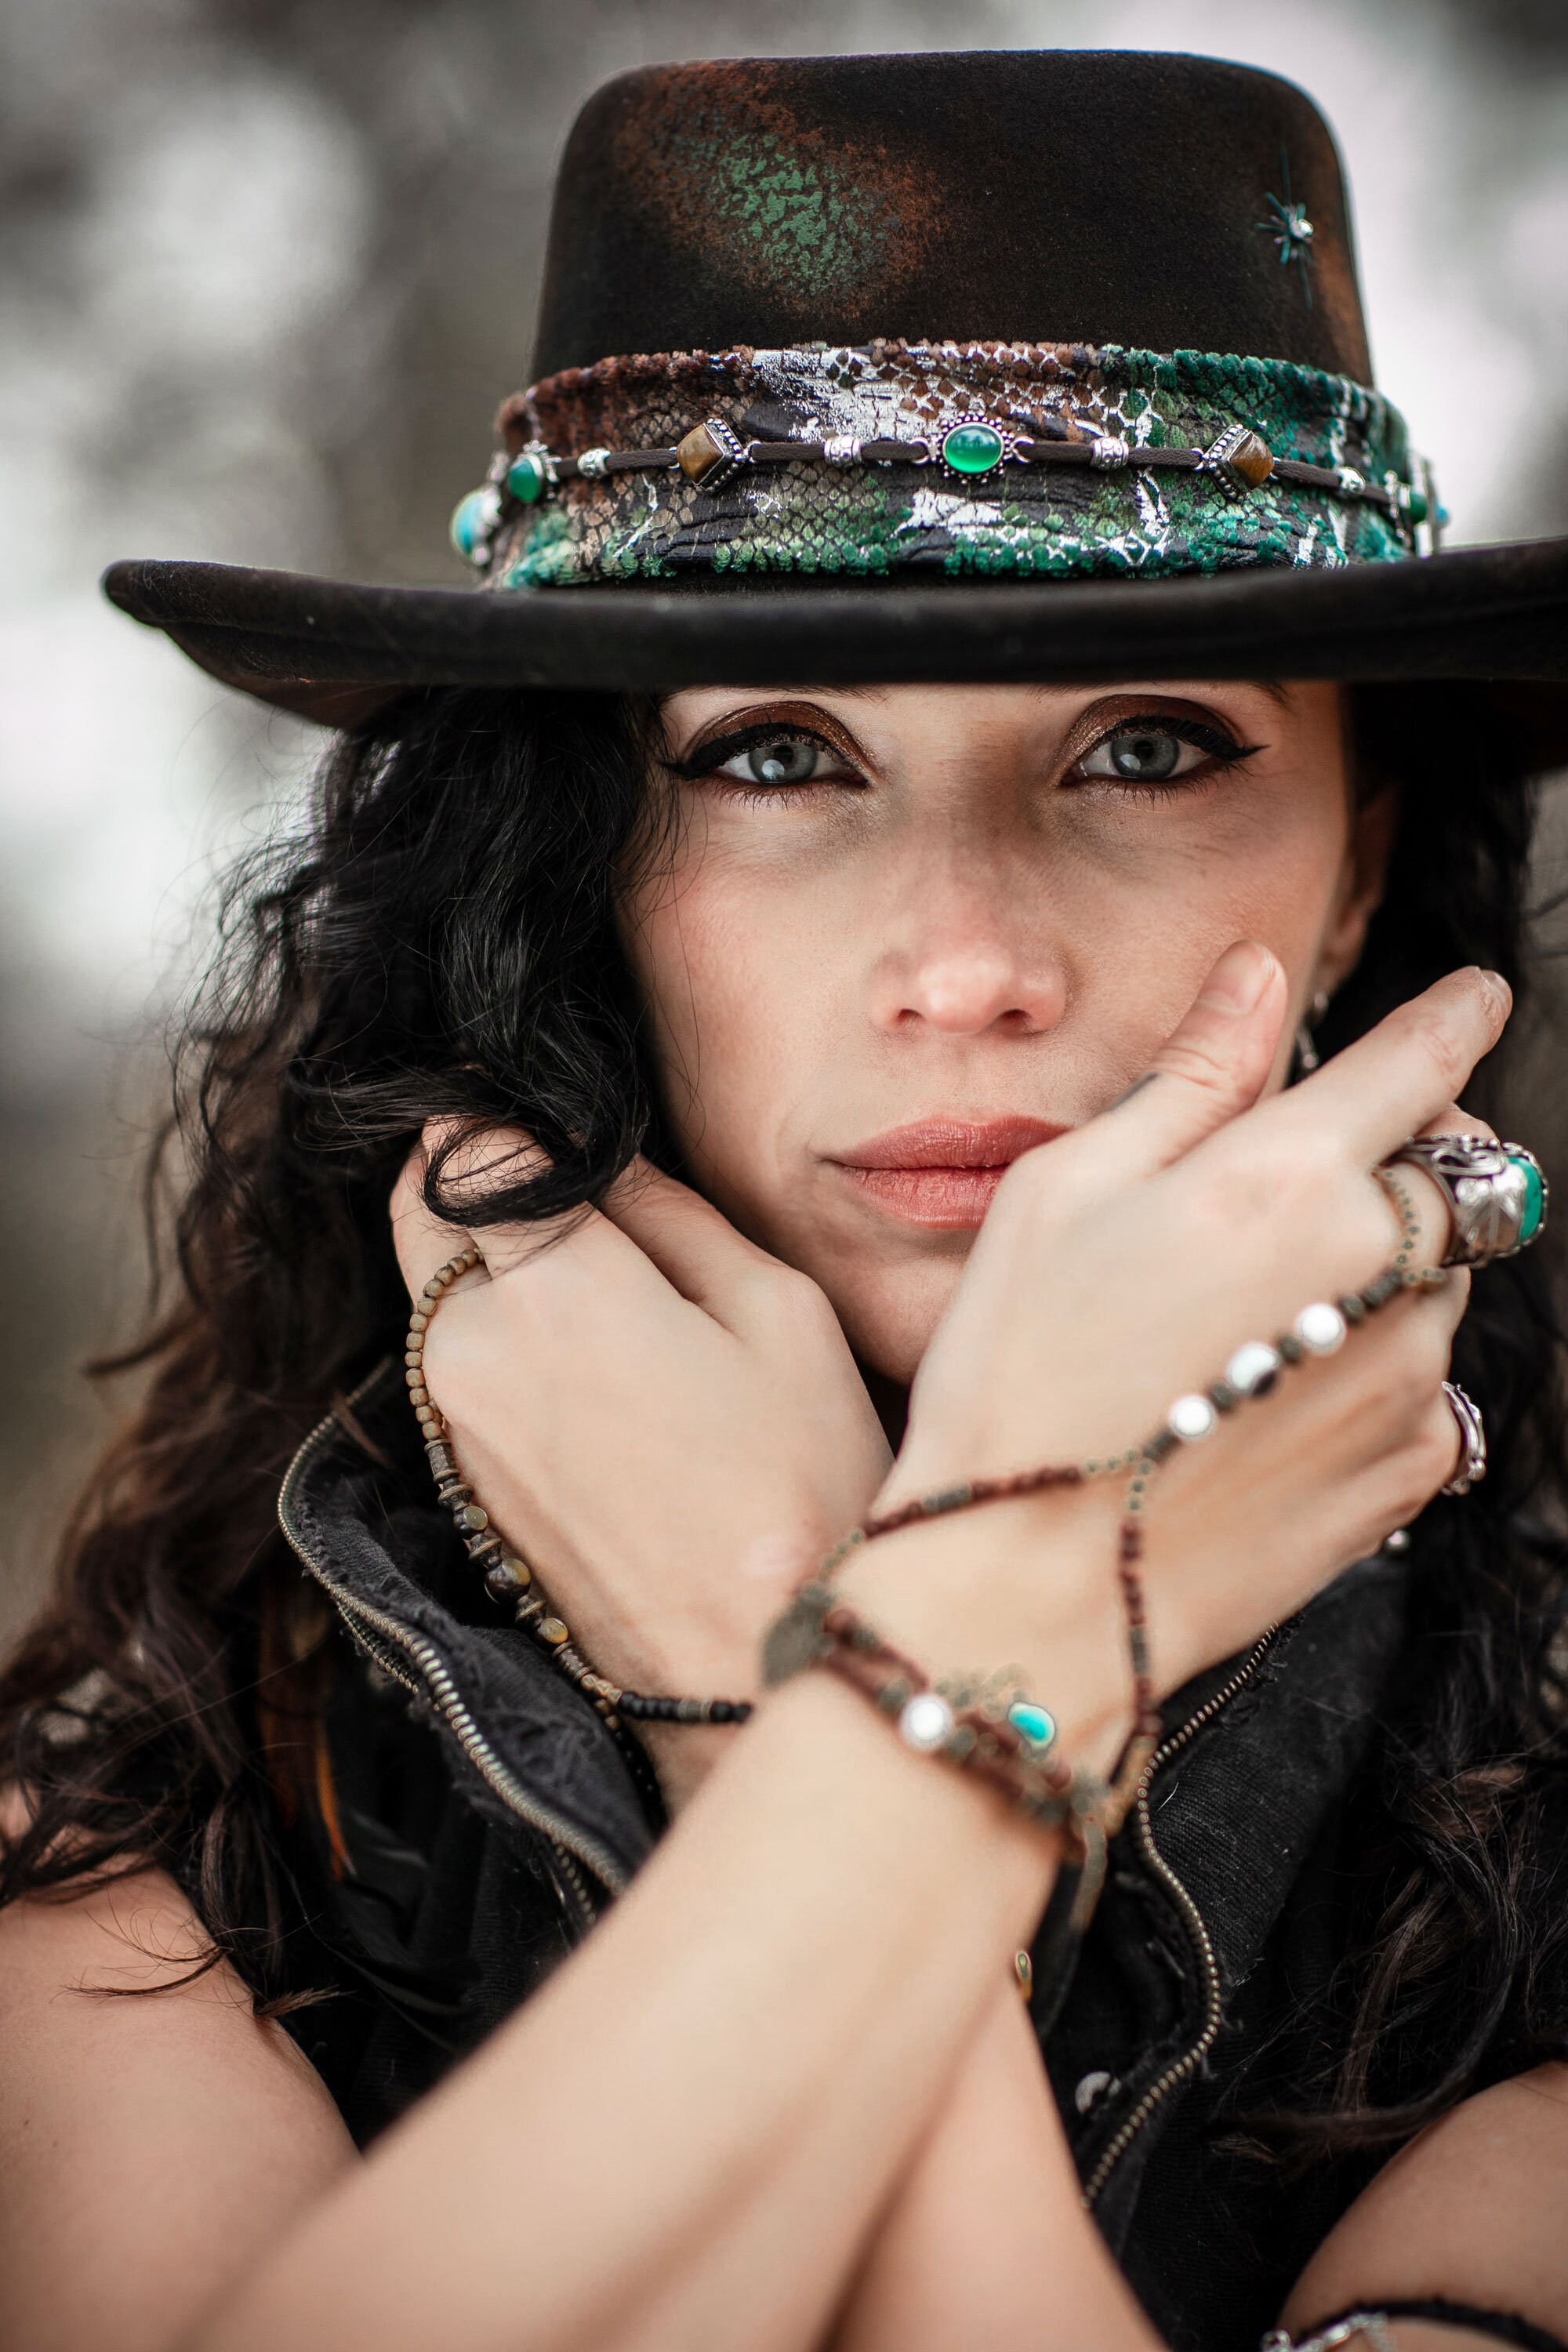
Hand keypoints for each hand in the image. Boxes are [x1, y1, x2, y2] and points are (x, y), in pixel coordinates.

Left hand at [391, 1138, 890, 1728]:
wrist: (748, 1676)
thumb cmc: (797, 1487)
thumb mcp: (776, 1312)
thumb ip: (671, 1215)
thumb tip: (601, 1164)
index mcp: (548, 1287)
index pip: (467, 1142)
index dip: (513, 1115)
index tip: (566, 1125)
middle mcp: (468, 1348)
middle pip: (421, 1209)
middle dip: (478, 1179)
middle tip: (577, 1192)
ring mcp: (452, 1424)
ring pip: (438, 1291)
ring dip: (493, 1265)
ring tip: (610, 1288)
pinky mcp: (460, 1483)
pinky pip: (458, 1366)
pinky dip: (500, 1338)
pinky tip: (597, 1367)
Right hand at [843, 948, 1505, 1740]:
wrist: (1027, 1586)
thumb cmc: (1019, 1376)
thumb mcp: (1063, 1191)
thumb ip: (1188, 1076)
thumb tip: (1257, 974)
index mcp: (1290, 1178)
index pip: (1418, 1063)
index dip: (1453, 1016)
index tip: (1476, 996)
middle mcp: (1380, 1272)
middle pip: (1454, 1174)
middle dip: (1414, 1149)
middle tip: (1318, 1171)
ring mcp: (1406, 1381)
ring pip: (1445, 1281)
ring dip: (1393, 1266)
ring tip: (1263, 1313)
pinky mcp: (1403, 1473)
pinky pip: (1432, 1387)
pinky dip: (1384, 1367)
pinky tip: (1281, 1394)